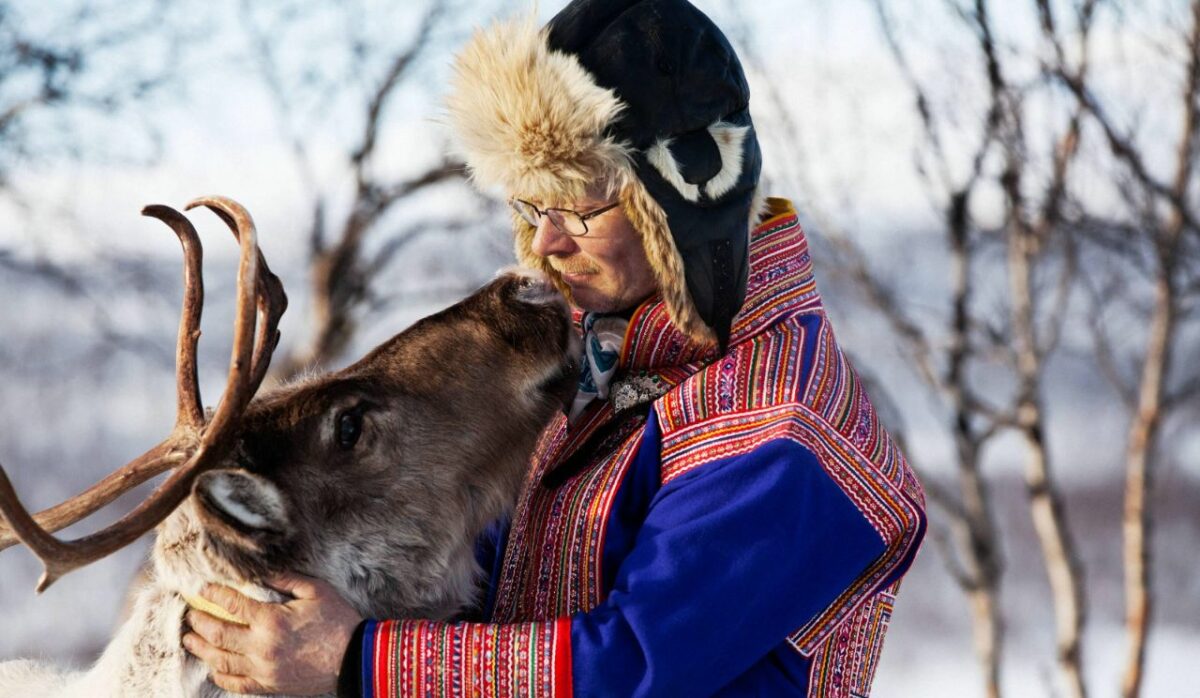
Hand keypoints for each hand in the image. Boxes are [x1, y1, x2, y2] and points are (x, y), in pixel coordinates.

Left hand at [181, 572, 362, 695]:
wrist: (354, 658)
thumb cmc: (338, 621)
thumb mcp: (316, 591)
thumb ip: (287, 580)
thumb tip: (262, 572)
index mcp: (271, 620)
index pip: (232, 604)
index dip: (214, 594)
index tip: (202, 588)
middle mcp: (260, 646)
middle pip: (218, 634)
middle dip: (199, 622)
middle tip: (190, 615)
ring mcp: (262, 669)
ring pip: (220, 660)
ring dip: (201, 649)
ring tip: (190, 639)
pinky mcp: (269, 685)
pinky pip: (236, 683)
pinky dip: (221, 675)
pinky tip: (214, 667)